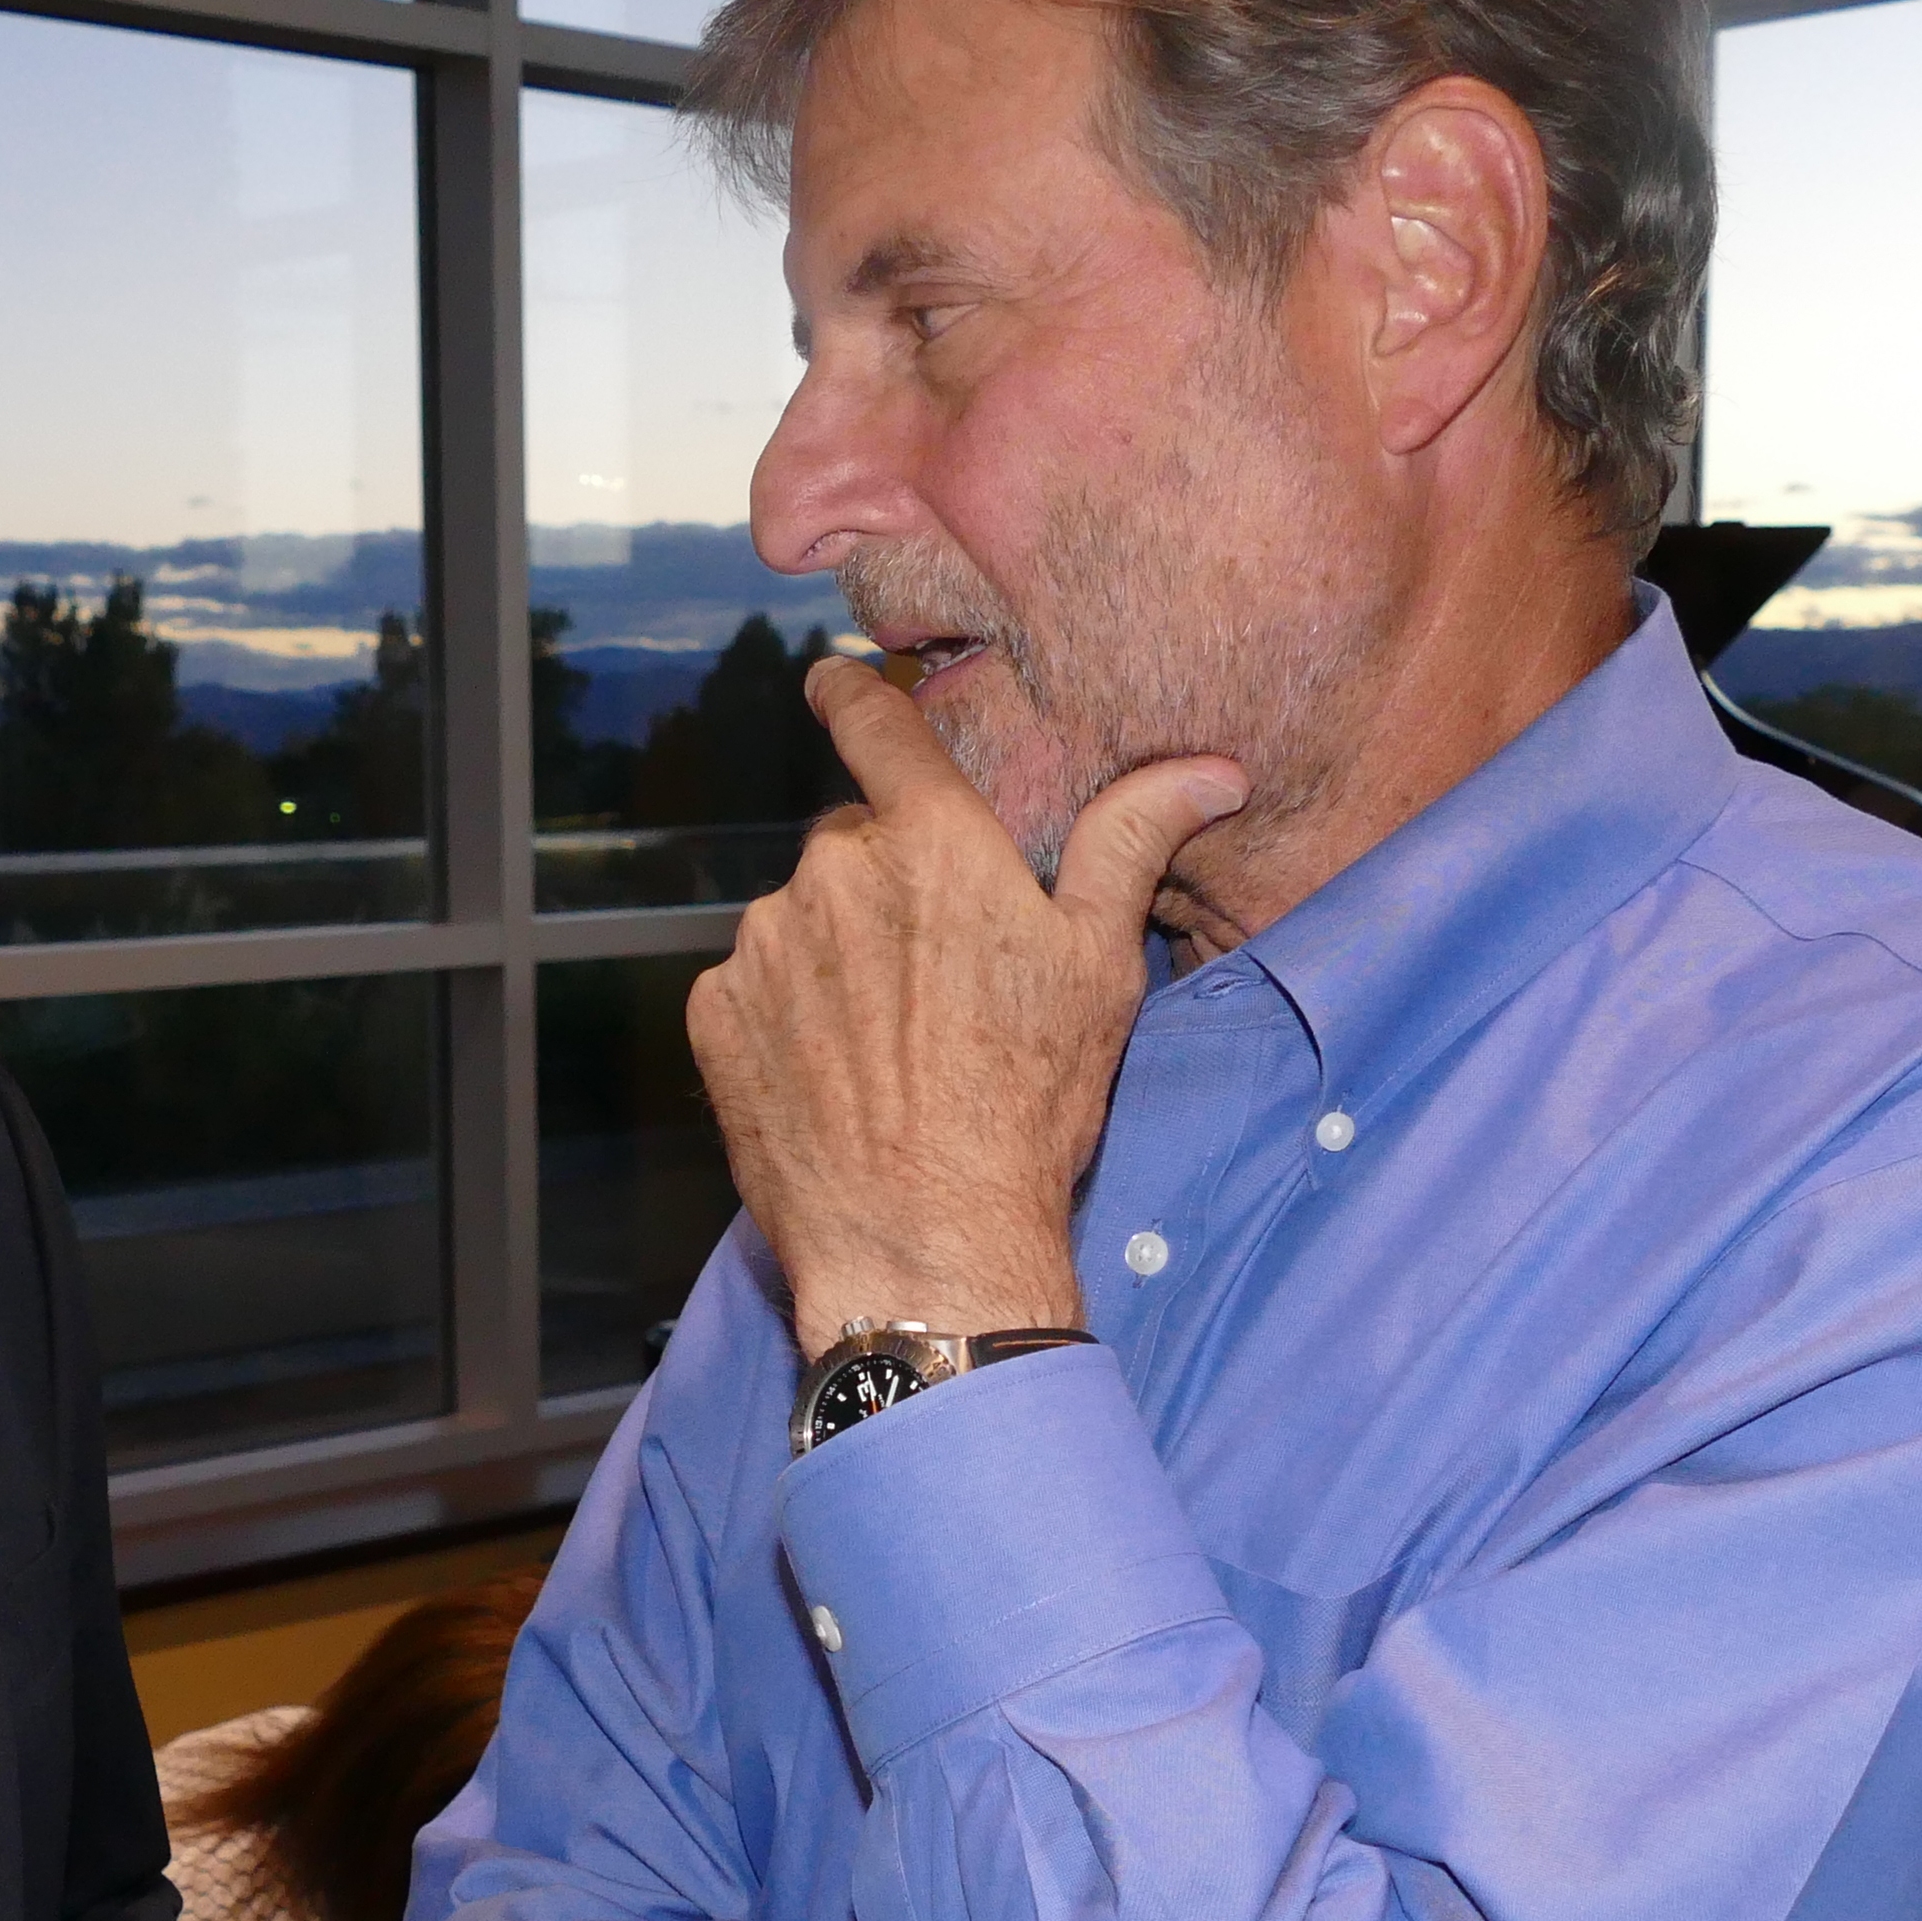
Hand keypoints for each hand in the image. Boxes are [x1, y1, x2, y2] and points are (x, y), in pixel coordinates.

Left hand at [686, 655, 1244, 1350]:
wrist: (925, 1240)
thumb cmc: (1027, 1105)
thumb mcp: (1101, 969)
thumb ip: (1129, 845)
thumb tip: (1206, 767)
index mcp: (931, 842)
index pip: (876, 726)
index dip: (853, 695)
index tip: (832, 680)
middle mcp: (832, 873)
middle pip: (852, 844)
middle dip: (886, 885)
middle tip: (938, 973)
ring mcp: (763, 945)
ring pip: (801, 919)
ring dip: (835, 954)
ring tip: (892, 1041)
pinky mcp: (715, 1015)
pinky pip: (752, 987)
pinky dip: (785, 1015)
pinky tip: (836, 1073)